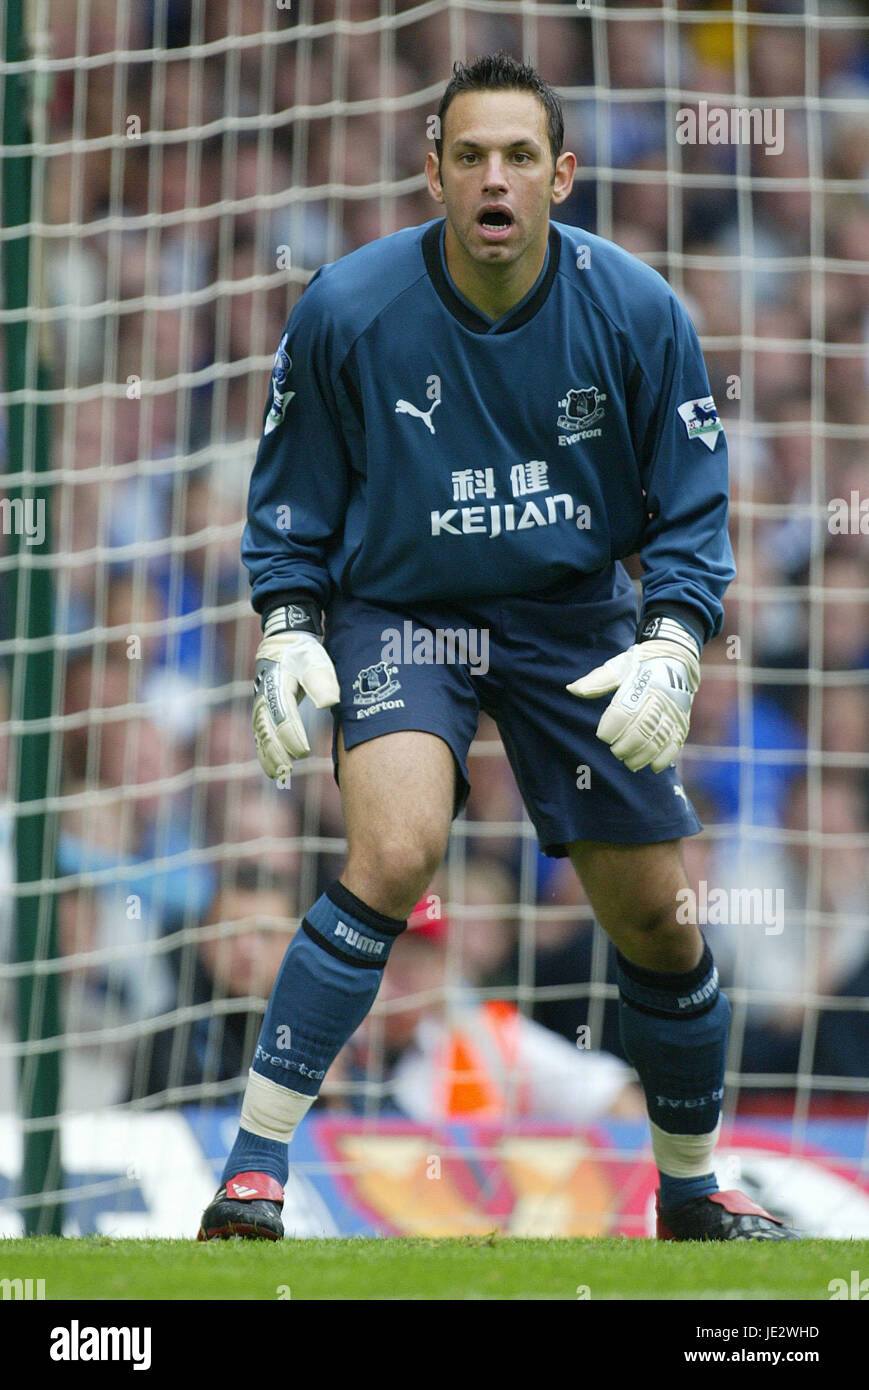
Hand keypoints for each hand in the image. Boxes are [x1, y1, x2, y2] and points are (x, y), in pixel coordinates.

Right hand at [252, 629, 340, 779]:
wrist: (282, 643)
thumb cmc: (303, 655)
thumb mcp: (316, 661)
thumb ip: (322, 681)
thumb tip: (329, 702)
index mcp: (278, 684)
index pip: (284, 713)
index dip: (292, 734)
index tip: (303, 751)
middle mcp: (264, 697)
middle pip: (268, 728)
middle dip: (276, 751)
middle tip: (288, 770)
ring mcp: (260, 705)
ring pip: (261, 735)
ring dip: (269, 756)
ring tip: (280, 775)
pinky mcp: (261, 713)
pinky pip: (260, 736)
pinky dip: (265, 753)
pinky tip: (273, 769)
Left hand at [567, 619, 699, 772]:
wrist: (677, 658)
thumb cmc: (641, 664)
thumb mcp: (619, 666)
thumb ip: (597, 680)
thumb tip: (572, 689)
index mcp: (641, 684)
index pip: (624, 710)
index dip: (612, 727)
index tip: (603, 736)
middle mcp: (660, 699)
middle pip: (642, 729)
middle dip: (626, 746)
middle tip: (615, 752)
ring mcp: (674, 712)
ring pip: (658, 740)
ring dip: (643, 756)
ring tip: (629, 762)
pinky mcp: (682, 721)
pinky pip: (676, 743)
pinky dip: (665, 758)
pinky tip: (652, 766)